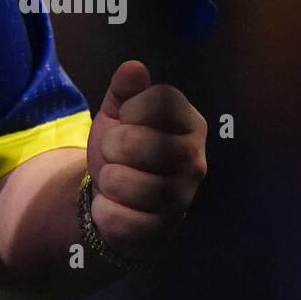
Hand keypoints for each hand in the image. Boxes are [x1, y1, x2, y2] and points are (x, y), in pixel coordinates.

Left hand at [86, 59, 207, 259]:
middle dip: (113, 145)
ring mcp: (183, 198)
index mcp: (189, 124)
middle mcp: (195, 161)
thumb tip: (133, 67)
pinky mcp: (163, 232)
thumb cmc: (124, 147)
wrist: (119, 198)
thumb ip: (125, 88)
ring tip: (115, 179)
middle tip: (116, 152)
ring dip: (109, 179)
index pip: (162, 100)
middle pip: (140, 142)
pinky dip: (106, 212)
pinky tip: (113, 206)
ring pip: (129, 183)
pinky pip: (121, 219)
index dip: (132, 107)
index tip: (127, 118)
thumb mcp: (119, 112)